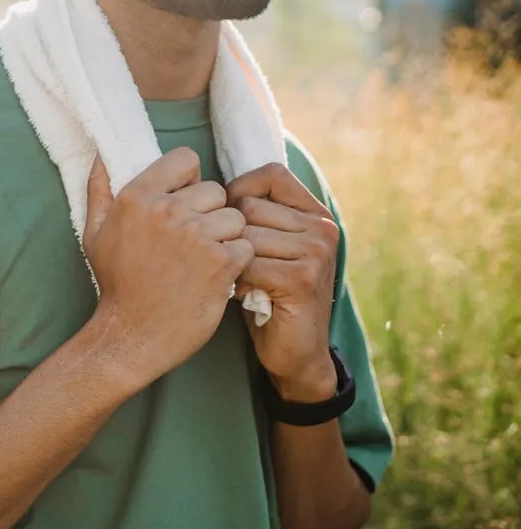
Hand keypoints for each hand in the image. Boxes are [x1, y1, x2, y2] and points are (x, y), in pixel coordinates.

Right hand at [82, 147, 253, 391]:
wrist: (130, 336)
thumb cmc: (116, 286)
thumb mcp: (95, 234)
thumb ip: (99, 191)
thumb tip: (100, 157)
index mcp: (137, 197)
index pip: (186, 159)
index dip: (191, 180)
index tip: (186, 204)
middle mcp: (167, 211)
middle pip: (215, 191)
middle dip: (210, 214)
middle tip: (195, 243)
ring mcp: (196, 236)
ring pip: (235, 218)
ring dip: (227, 238)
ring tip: (206, 261)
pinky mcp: (220, 263)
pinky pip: (246, 246)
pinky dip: (237, 263)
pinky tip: (216, 277)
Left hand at [226, 163, 339, 402]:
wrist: (296, 354)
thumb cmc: (270, 296)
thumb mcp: (268, 248)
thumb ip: (255, 218)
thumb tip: (207, 189)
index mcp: (315, 213)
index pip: (271, 174)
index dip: (239, 191)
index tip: (225, 219)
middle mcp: (322, 226)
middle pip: (249, 206)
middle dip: (229, 235)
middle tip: (233, 264)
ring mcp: (316, 251)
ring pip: (244, 235)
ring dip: (230, 260)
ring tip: (238, 280)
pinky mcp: (303, 278)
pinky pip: (247, 263)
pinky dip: (235, 281)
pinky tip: (242, 295)